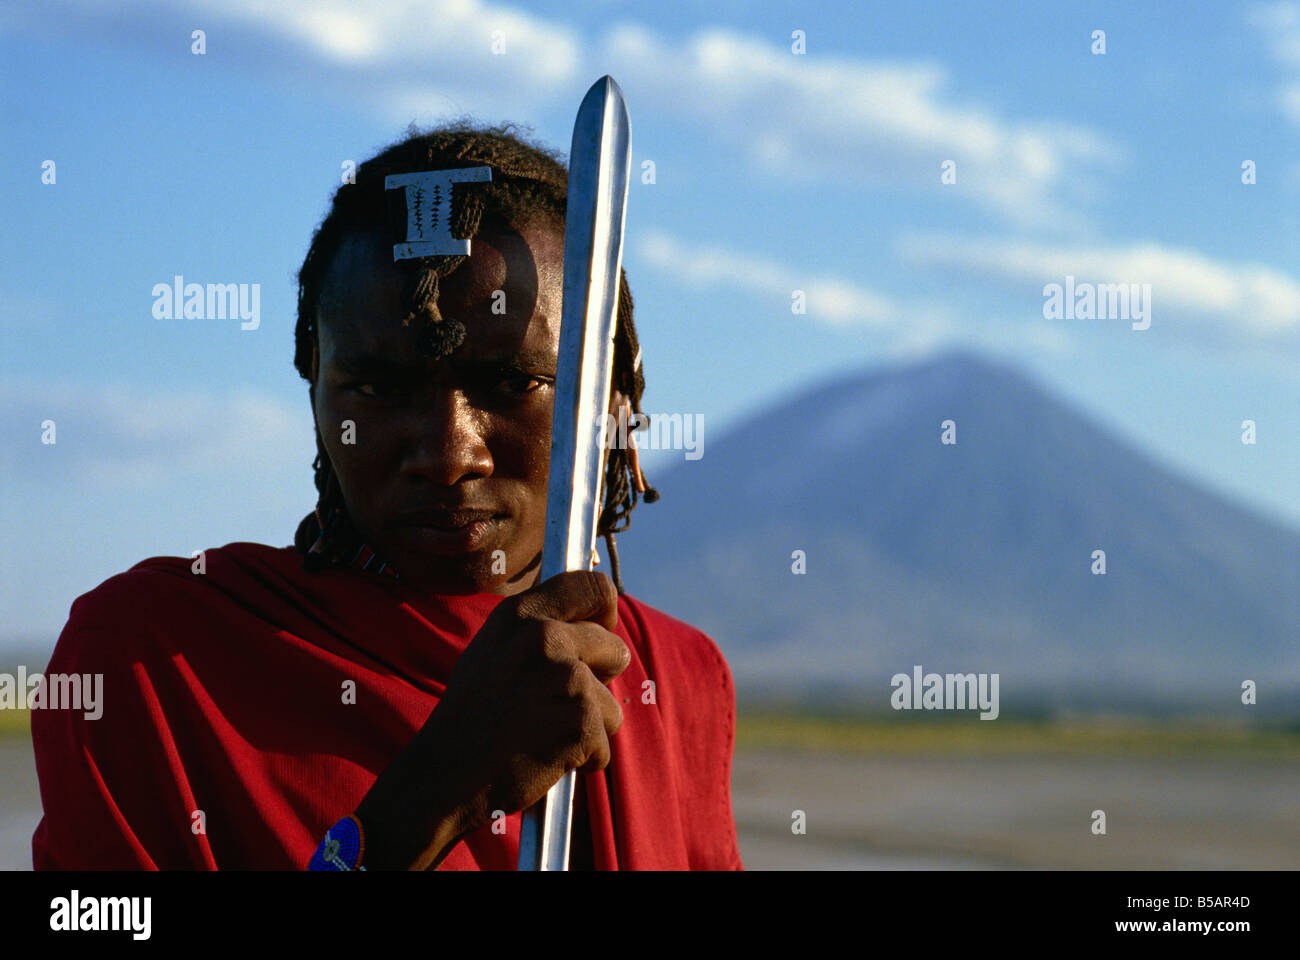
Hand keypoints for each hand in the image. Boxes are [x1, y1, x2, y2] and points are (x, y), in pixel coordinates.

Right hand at [354, 570, 628, 869]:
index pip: (595, 588)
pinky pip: (604, 742)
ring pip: (611, 703)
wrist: (442, 775)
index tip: (597, 637)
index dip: (604, 616)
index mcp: (520, 613)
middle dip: (598, 682)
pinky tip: (546, 757)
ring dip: (587, 728)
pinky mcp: (579, 719)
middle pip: (615, 649)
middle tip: (553, 704)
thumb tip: (596, 621)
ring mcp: (564, 677)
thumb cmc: (472, 715)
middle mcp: (544, 636)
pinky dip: (584, 758)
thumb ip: (538, 628)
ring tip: (542, 734)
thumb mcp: (493, 651)